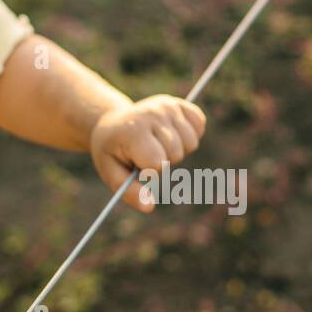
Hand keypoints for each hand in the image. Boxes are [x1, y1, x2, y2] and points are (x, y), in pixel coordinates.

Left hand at [89, 94, 207, 212]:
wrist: (112, 123)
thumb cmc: (113, 152)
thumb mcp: (112, 174)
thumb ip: (130, 192)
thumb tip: (149, 208)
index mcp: (133, 131)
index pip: (158, 163)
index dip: (150, 171)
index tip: (137, 163)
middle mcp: (152, 113)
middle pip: (177, 153)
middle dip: (164, 161)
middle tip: (145, 152)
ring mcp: (167, 105)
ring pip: (191, 142)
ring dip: (177, 149)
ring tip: (157, 143)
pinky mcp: (179, 103)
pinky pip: (200, 124)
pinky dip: (190, 133)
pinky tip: (171, 132)